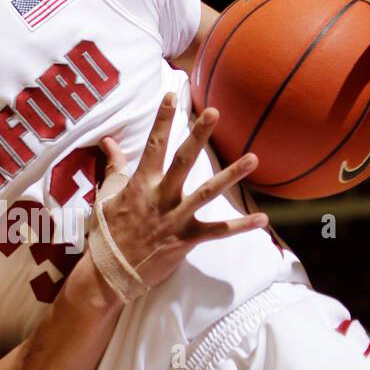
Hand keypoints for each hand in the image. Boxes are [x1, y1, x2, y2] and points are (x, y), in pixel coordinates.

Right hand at [92, 94, 267, 299]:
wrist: (110, 273)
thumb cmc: (108, 234)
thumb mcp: (107, 197)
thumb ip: (114, 166)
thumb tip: (108, 140)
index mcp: (140, 185)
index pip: (152, 146)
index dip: (162, 120)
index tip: (172, 96)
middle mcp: (160, 197)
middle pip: (182, 161)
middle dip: (198, 135)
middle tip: (214, 112)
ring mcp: (174, 219)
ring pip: (207, 192)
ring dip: (231, 175)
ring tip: (253, 158)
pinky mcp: (185, 240)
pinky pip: (217, 233)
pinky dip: (240, 227)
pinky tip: (262, 219)